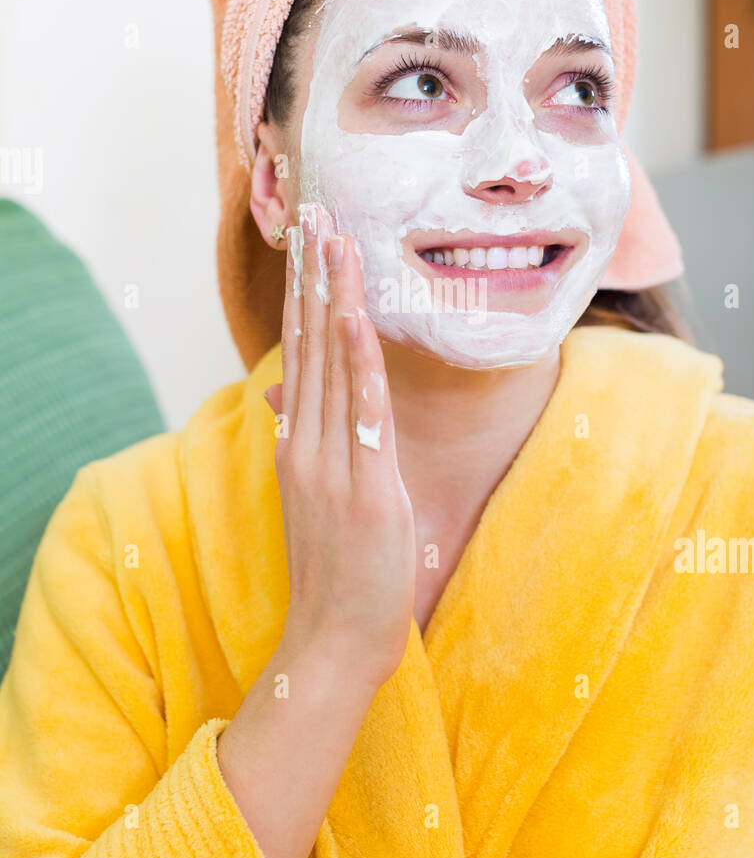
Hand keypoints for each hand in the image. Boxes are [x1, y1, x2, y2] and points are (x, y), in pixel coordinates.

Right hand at [264, 204, 415, 690]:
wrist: (334, 643)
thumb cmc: (339, 578)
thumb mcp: (319, 502)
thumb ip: (309, 446)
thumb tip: (285, 401)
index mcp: (301, 446)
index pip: (303, 356)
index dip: (307, 297)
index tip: (310, 245)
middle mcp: (307, 444)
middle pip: (310, 344)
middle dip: (314, 277)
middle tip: (316, 213)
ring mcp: (331, 462)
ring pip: (331, 363)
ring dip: (333, 297)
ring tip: (333, 239)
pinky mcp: (364, 485)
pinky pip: (360, 410)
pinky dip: (356, 359)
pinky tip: (353, 314)